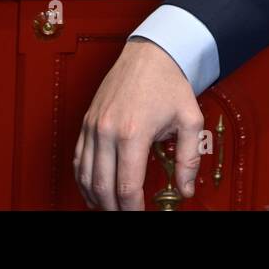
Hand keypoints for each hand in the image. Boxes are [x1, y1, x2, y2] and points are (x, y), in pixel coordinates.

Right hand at [74, 37, 204, 210]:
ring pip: (85, 175)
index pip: (127, 186)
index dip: (133, 209)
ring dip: (95, 197)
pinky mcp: (87, 122)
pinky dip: (82, 179)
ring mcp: (93, 126)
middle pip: (102, 186)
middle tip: (126, 214)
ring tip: (109, 207)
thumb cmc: (169, 82)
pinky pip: (78, 159)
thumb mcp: (190, 119)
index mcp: (133, 132)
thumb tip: (185, 189)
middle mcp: (108, 130)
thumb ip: (189, 158)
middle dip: (114, 209)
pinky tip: (93, 189)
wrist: (150, 53)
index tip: (140, 215)